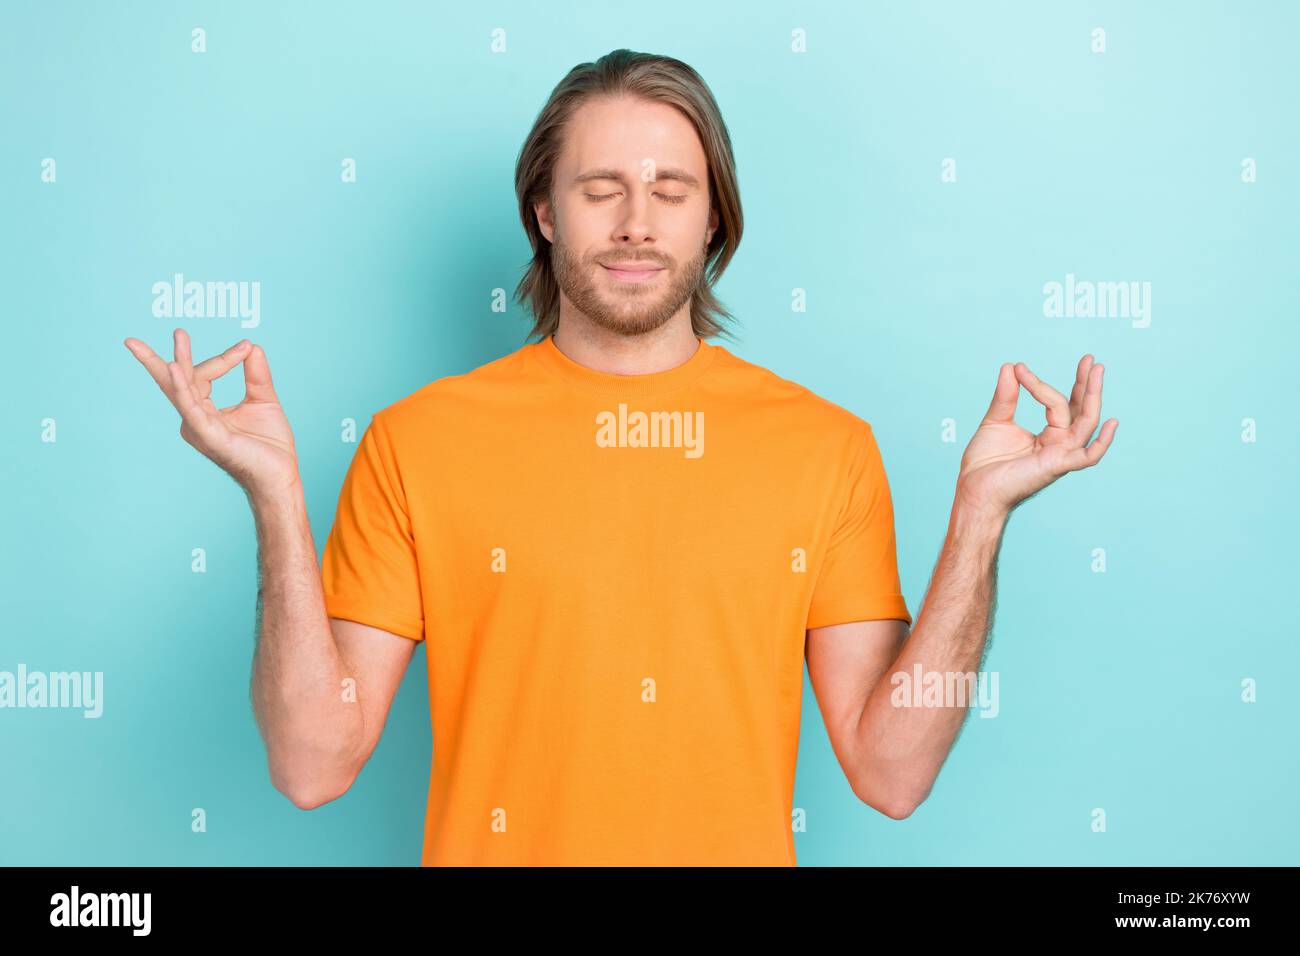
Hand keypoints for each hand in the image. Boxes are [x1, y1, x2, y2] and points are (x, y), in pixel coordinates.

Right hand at [124, 328, 299, 499]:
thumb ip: (255, 374)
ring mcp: (199, 428)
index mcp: (205, 411)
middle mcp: (195, 419)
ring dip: (179, 362)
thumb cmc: (269, 445)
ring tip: (178, 337)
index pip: (204, 375)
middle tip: (157, 334)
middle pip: (176, 381)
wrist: (280, 475)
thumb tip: (253, 346)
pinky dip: (182, 387)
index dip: (225, 358)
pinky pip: (190, 408)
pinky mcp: (207, 436)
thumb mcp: (263, 400)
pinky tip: (174, 368)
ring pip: (182, 389)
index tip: (246, 345)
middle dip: (165, 357)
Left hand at [956, 355, 1116, 517]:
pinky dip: (1102, 443)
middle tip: (1089, 360)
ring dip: (1092, 396)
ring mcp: (1060, 455)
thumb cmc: (985, 463)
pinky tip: (1112, 424)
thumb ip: (1006, 396)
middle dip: (1086, 384)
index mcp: (1048, 434)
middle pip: (1081, 410)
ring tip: (1094, 371)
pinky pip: (1087, 457)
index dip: (1040, 384)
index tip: (1019, 368)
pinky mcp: (1056, 467)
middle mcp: (1059, 444)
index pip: (1057, 403)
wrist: (974, 489)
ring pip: (1086, 423)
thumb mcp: (996, 421)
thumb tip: (1010, 366)